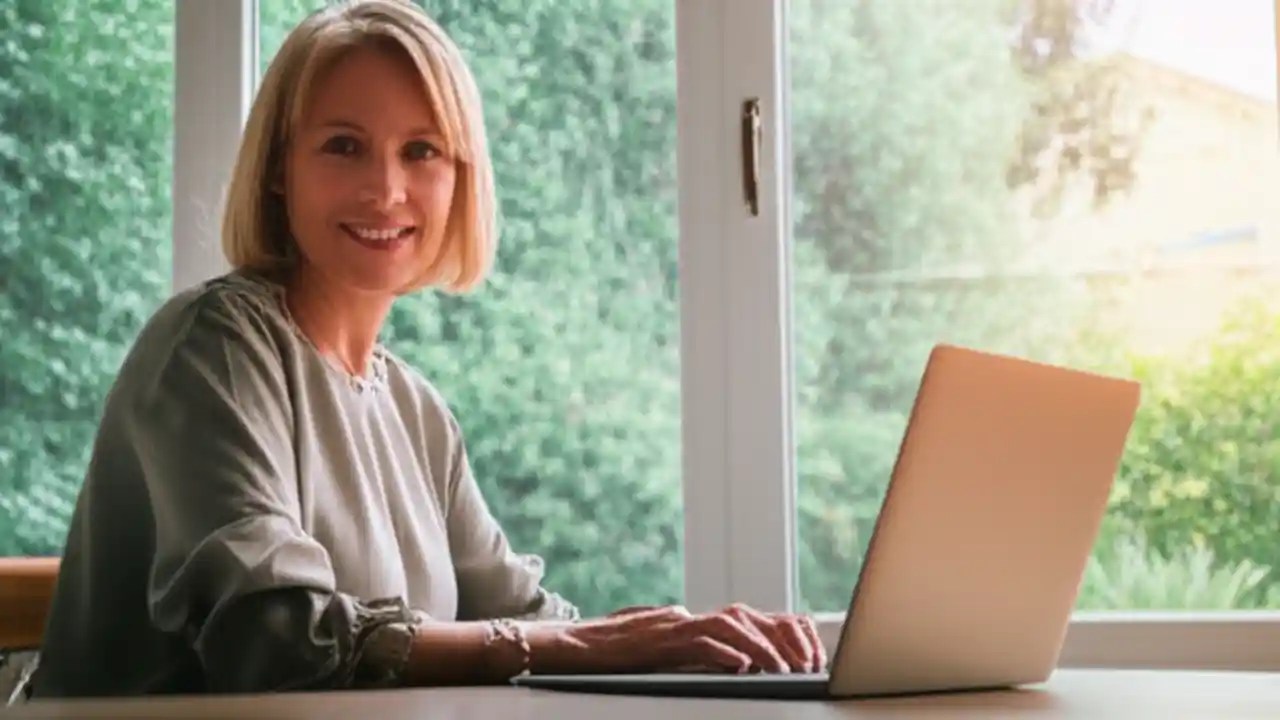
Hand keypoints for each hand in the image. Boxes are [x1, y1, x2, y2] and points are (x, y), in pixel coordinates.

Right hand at [534, 603, 824, 674]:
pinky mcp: (657, 641)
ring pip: (729, 625)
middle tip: (806, 664)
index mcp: (694, 620)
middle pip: (748, 617)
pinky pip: (696, 642)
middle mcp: (688, 617)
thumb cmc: (616, 652)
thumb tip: (730, 657)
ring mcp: (673, 626)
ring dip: (760, 647)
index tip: (807, 657)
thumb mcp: (666, 649)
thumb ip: (696, 648)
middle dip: (783, 639)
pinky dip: (721, 653)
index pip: (750, 619)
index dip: (782, 634)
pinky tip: (741, 667)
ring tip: (782, 669)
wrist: (574, 646)